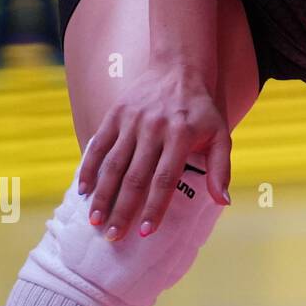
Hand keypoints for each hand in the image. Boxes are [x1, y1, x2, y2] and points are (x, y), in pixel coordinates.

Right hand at [78, 63, 232, 241]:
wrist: (179, 68)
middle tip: (114, 236)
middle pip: (135, 177)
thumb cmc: (202, 110)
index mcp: (181, 135)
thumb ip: (221, 168)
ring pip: (113, 164)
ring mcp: (131, 121)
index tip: (145, 232)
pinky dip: (88, 168)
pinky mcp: (115, 114)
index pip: (165, 179)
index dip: (154, 207)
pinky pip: (98, 145)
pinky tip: (83, 191)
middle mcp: (154, 128)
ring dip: (103, 195)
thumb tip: (223, 202)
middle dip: (123, 209)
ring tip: (95, 221)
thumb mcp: (220, 134)